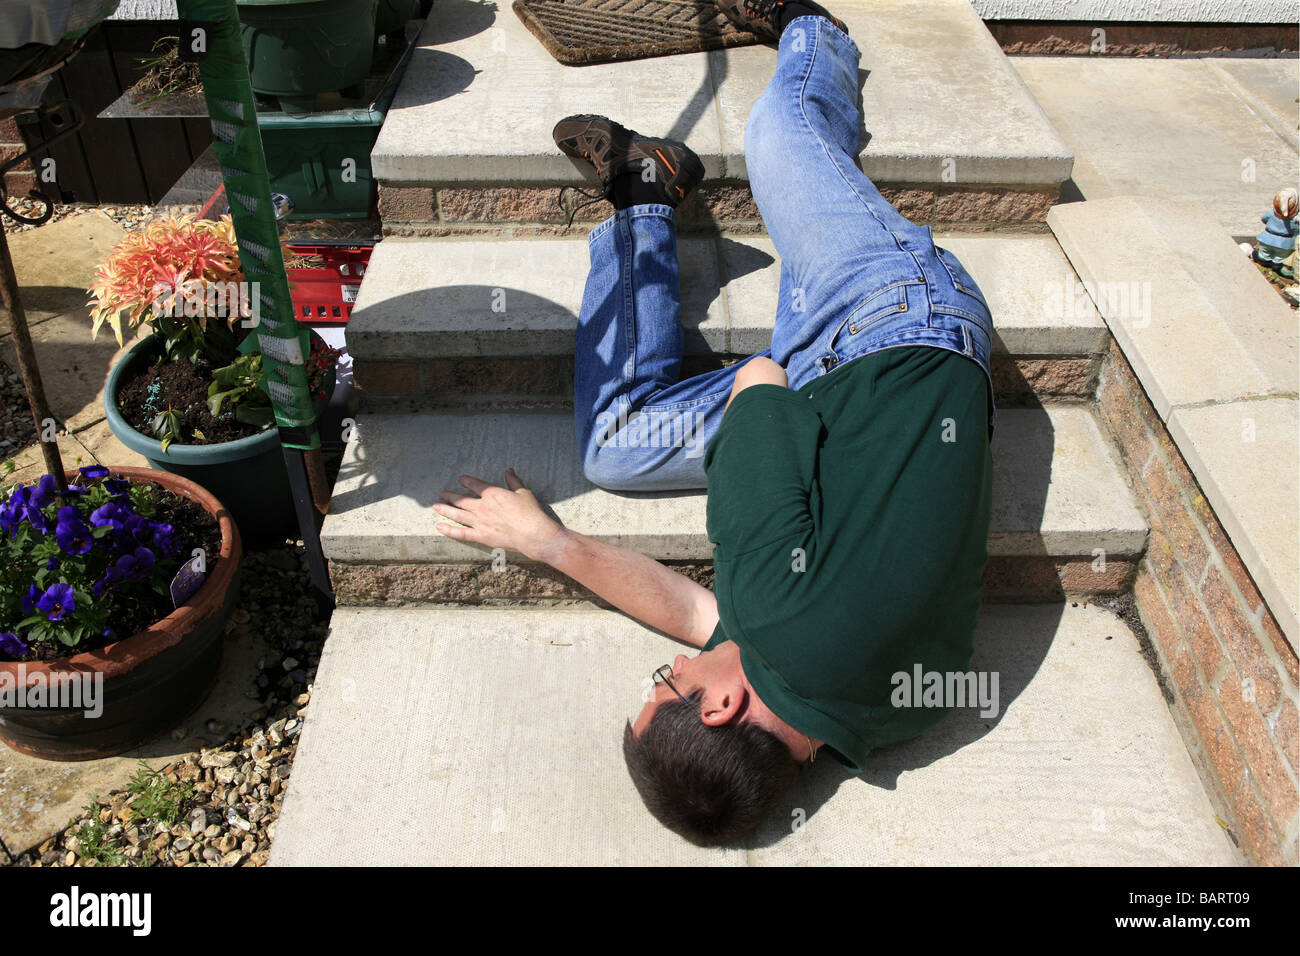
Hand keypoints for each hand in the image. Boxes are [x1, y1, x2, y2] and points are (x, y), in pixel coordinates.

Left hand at [433, 469, 563, 561]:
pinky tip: (439, 527)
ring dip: (445, 509)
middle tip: (442, 493)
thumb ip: (513, 481)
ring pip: (457, 514)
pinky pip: (461, 533)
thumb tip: (509, 470)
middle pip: (461, 500)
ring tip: (436, 506)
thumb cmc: (531, 512)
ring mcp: (479, 522)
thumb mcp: (523, 492)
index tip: (460, 479)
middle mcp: (482, 507)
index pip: (475, 485)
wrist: (533, 533)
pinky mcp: (480, 536)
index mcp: (492, 494)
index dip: (466, 481)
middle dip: (450, 496)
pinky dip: (448, 530)